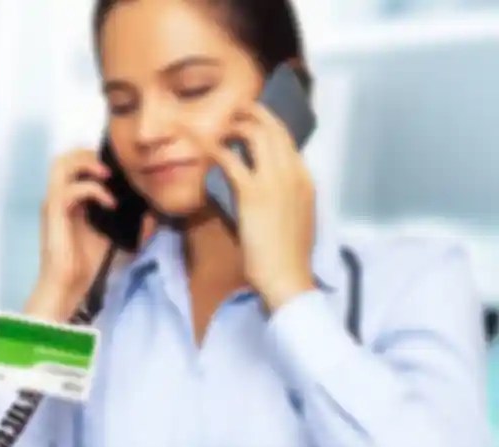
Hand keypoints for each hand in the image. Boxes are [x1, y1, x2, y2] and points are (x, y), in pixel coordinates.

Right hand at [26, 149, 117, 322]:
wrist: (69, 284)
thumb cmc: (86, 262)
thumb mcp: (114, 234)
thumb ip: (128, 219)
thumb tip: (151, 209)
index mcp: (68, 198)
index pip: (75, 163)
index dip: (95, 158)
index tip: (120, 168)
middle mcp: (57, 196)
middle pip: (65, 156)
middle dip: (90, 155)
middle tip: (113, 170)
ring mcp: (53, 204)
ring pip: (61, 164)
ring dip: (87, 164)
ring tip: (108, 176)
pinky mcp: (54, 214)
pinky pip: (70, 189)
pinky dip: (93, 190)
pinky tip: (110, 203)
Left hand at [197, 104, 317, 311]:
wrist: (287, 276)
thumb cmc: (287, 255)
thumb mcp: (294, 218)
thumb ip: (284, 197)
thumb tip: (267, 189)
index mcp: (305, 179)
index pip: (288, 140)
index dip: (270, 124)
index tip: (254, 119)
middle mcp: (293, 173)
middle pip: (274, 129)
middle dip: (254, 113)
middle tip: (235, 109)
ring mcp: (275, 180)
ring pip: (256, 135)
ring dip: (235, 125)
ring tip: (218, 126)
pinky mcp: (253, 193)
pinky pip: (230, 159)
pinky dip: (215, 148)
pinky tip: (203, 146)